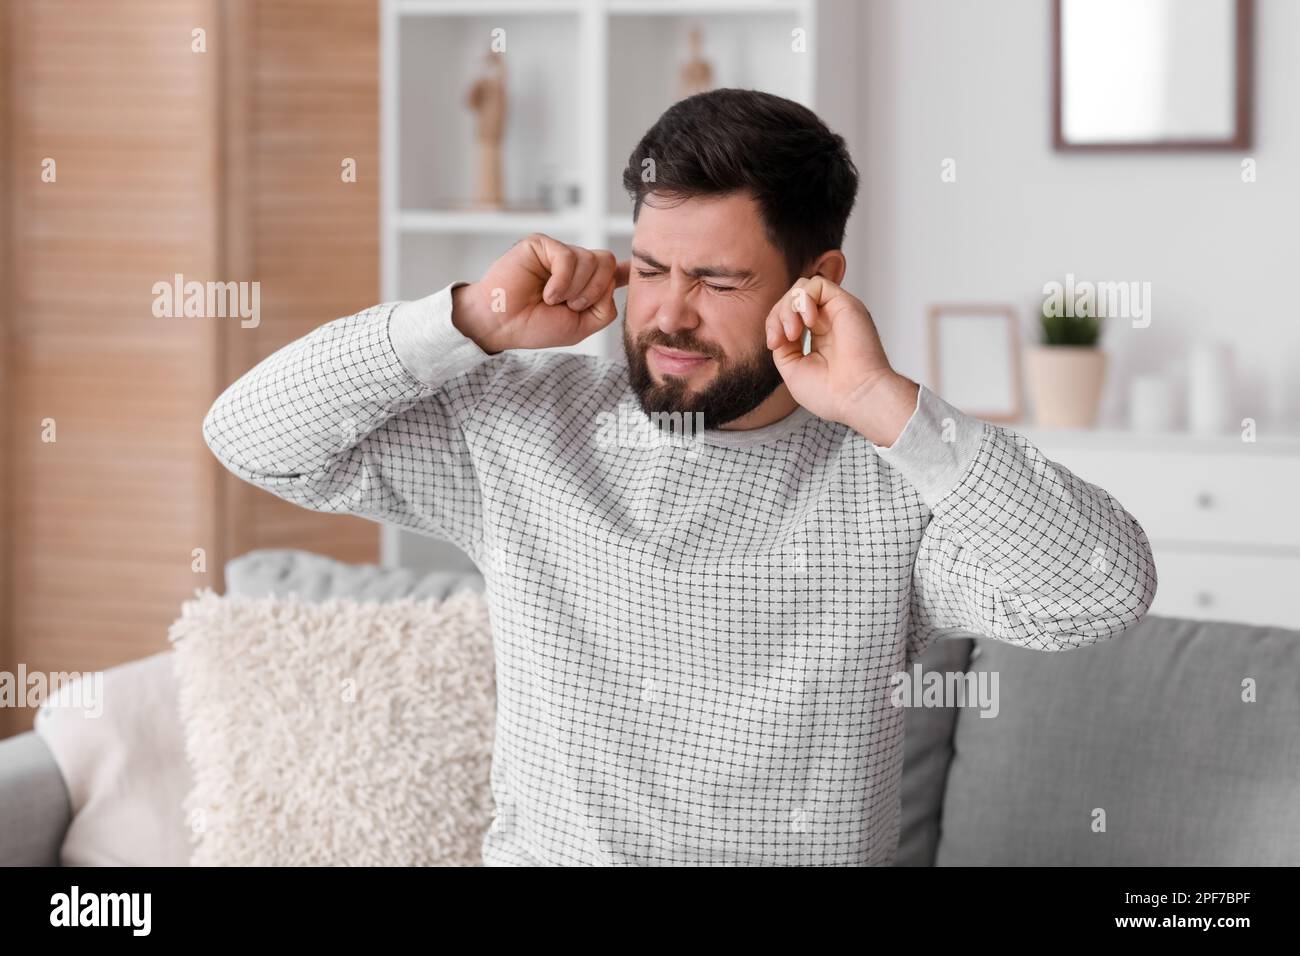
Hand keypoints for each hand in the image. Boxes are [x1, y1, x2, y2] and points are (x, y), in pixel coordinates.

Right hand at [452, 233, 629, 352]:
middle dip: (596, 289)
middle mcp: (574, 266)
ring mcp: (558, 253)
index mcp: (584, 284)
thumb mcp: (581, 327)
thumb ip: (604, 308)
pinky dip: (562, 281)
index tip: (638, 268)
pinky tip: (547, 293)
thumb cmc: (535, 326)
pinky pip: (569, 257)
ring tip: (553, 300)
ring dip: (576, 289)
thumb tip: (616, 282)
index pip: (612, 271)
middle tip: (572, 306)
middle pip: (608, 262)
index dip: (627, 269)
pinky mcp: (543, 245)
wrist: (502, 324)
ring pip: (592, 260)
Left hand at [765, 276, 918, 444]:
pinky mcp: (845, 303)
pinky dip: (803, 299)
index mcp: (818, 337)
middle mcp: (829, 322)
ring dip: (788, 308)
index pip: (789, 314)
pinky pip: (816, 284)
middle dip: (777, 315)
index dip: (774, 324)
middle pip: (792, 299)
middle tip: (779, 340)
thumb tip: (779, 328)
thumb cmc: (830, 393)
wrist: (855, 397)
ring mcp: (837, 312)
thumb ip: (784, 345)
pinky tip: (807, 322)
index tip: (774, 345)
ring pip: (801, 288)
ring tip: (792, 333)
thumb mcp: (793, 368)